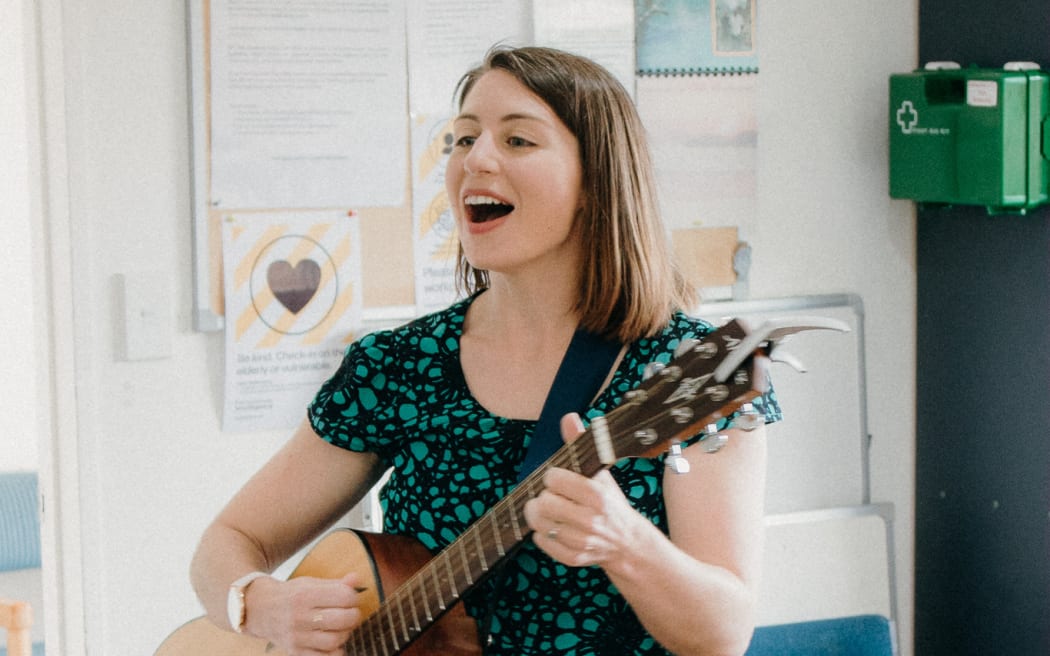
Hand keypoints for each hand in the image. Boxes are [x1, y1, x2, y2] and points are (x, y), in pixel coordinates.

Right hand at [244, 573, 366, 655]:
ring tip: (342, 627)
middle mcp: (299, 616)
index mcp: (305, 595)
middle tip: (351, 613)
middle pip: (341, 619)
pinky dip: (334, 651)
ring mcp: (297, 636)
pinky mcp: (295, 651)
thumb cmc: (291, 594)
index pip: (343, 596)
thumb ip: (335, 583)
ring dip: (345, 633)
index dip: (353, 597)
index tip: (351, 597)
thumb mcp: (310, 583)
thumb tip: (357, 579)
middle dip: (354, 615)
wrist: (260, 609)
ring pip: (334, 640)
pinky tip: (333, 641)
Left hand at [523, 413, 651, 568]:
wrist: (628, 543)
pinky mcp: (574, 558)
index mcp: (597, 494)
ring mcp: (581, 541)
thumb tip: (569, 417)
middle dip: (544, 496)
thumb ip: (581, 445)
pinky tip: (554, 528)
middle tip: (552, 496)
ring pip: (539, 523)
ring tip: (550, 510)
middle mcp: (590, 519)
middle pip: (544, 502)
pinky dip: (543, 534)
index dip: (552, 477)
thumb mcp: (600, 473)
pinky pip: (543, 542)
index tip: (558, 479)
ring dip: (540, 515)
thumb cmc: (611, 504)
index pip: (554, 479)